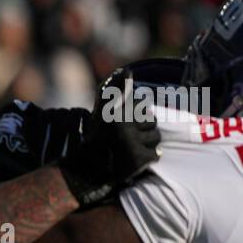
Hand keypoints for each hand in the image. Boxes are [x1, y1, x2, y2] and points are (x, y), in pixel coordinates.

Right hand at [57, 70, 160, 205]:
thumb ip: (114, 90)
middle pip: (152, 121)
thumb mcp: (102, 111)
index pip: (143, 107)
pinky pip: (155, 155)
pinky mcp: (137, 158)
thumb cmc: (97, 139)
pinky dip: (147, 160)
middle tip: (125, 140)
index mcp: (115, 109)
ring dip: (146, 145)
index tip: (120, 127)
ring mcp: (130, 141)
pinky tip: (133, 162)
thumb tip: (128, 70)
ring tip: (129, 150)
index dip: (135, 117)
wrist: (86, 172)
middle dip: (143, 131)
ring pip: (156, 138)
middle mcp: (122, 123)